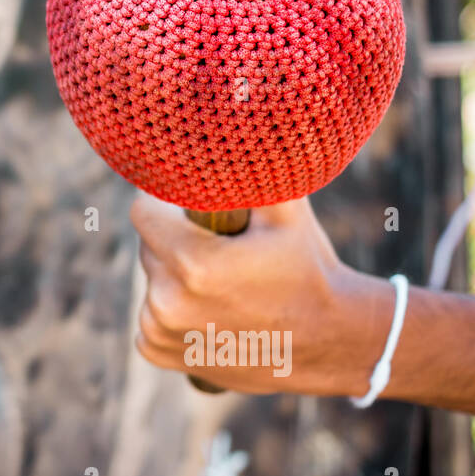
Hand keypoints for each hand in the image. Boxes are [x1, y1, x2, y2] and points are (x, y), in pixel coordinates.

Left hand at [130, 194, 389, 395]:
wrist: (330, 340)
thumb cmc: (308, 268)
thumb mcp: (286, 211)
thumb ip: (248, 170)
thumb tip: (227, 122)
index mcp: (193, 264)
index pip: (144, 212)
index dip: (163, 203)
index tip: (185, 203)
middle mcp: (169, 302)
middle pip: (150, 247)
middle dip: (175, 239)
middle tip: (219, 245)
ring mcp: (162, 332)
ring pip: (151, 280)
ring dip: (173, 275)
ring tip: (219, 280)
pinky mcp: (161, 354)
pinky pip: (148, 316)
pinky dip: (169, 310)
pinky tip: (208, 308)